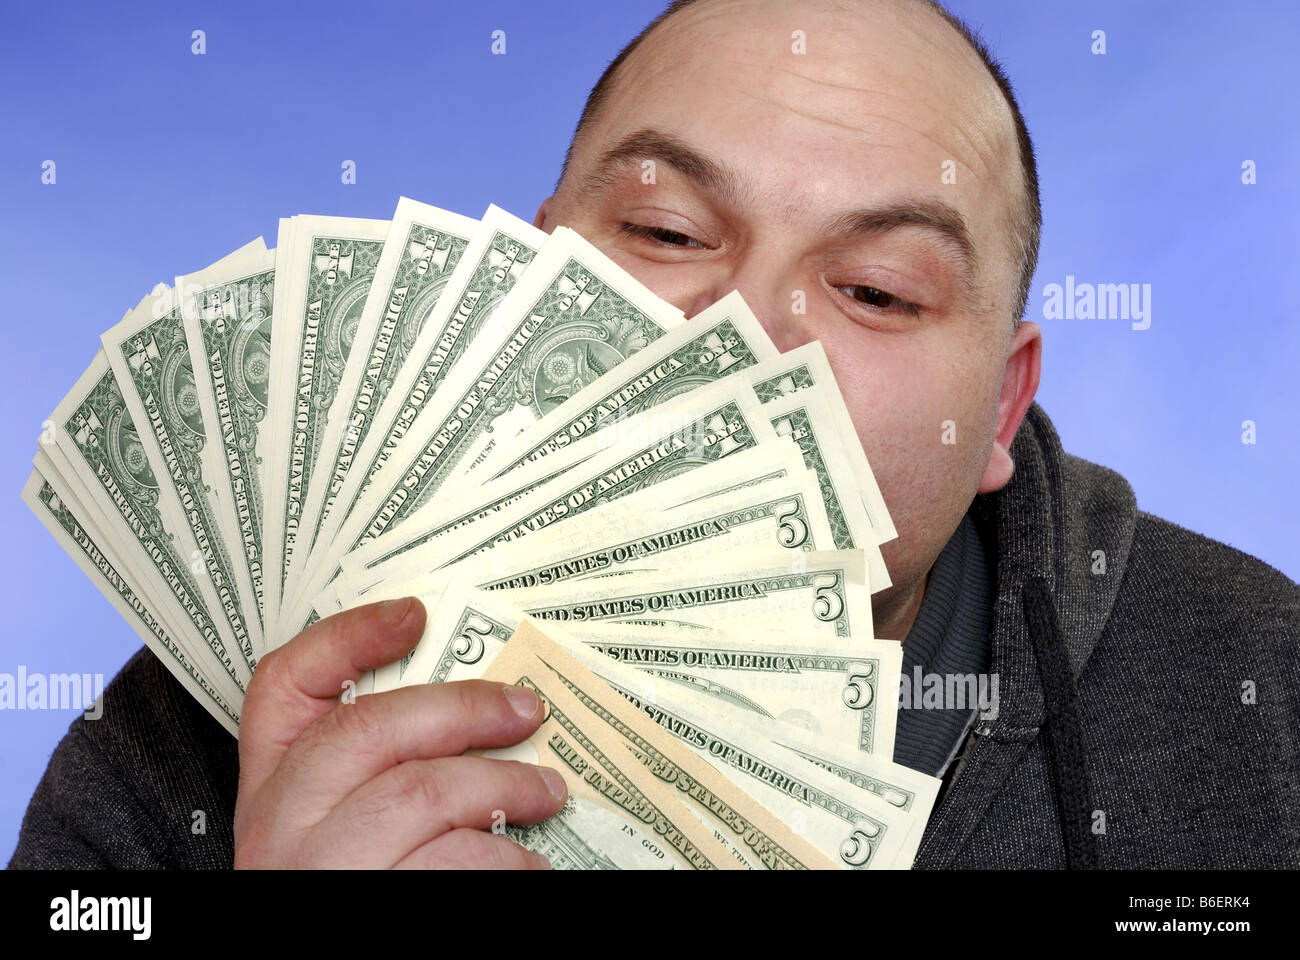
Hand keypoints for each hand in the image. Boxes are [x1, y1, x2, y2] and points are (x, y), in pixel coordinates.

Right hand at [233, 597, 565, 867]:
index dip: (347, 637)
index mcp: (270, 790)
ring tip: (548, 794)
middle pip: (372, 730)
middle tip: (529, 712)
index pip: (282, 686)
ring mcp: (321, 874)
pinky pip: (456, 867)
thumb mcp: (337, 827)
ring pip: (423, 795)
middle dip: (465, 710)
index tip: (414, 613)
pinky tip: (528, 866)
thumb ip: (376, 768)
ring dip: (505, 788)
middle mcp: (280, 828)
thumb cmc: (357, 885)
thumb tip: (474, 708)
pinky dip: (508, 861)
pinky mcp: (371, 912)